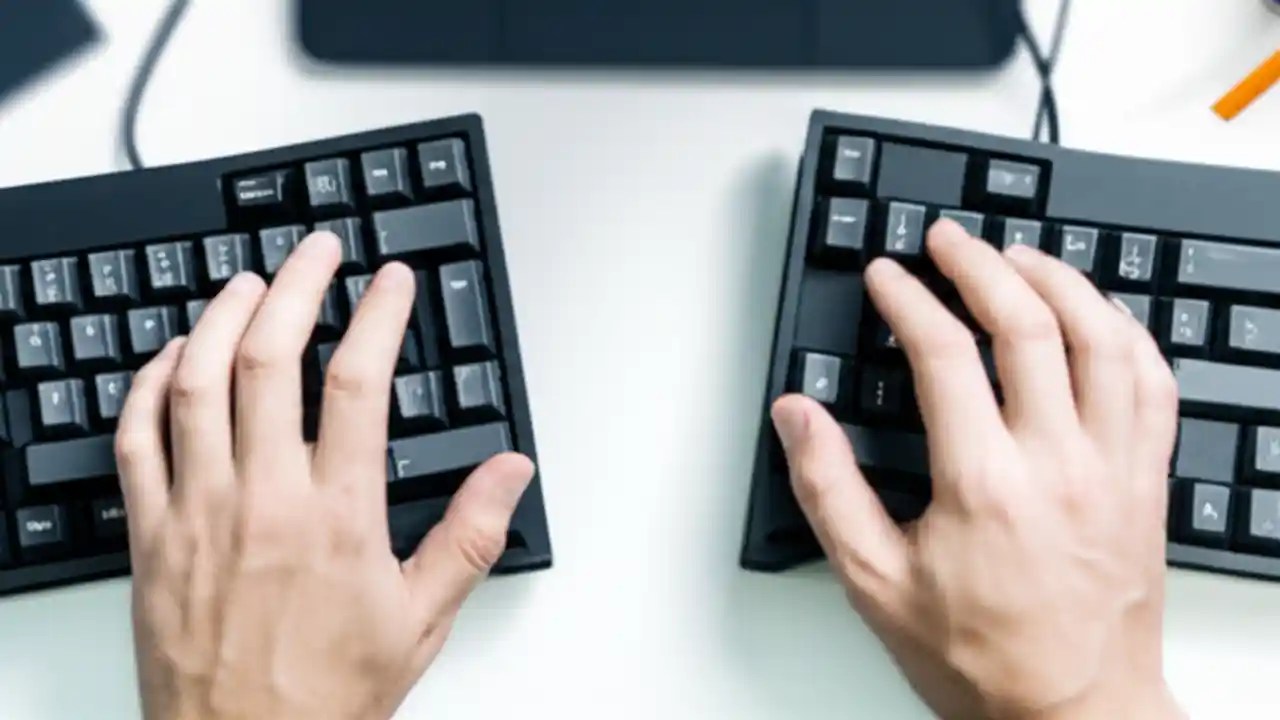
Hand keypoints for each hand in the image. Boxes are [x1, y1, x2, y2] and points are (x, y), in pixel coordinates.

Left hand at [117, 232, 533, 719]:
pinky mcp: (149, 536)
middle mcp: (262, 500)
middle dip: (296, 287)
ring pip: (196, 384)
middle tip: (317, 251)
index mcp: (335, 516)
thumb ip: (470, 535)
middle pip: (269, 360)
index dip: (377, 316)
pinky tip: (171, 358)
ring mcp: (197, 512)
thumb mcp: (422, 619)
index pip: (358, 383)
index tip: (390, 281)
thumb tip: (510, 471)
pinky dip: (148, 386)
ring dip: (219, 319)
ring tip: (247, 283)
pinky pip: (134, 441)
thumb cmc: (325, 695)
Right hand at [772, 221, 1185, 719]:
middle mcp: (1058, 463)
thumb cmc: (981, 658)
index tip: (886, 277)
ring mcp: (1115, 468)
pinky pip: (1155, 384)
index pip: (944, 354)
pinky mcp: (1148, 482)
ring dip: (1060, 281)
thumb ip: (828, 489)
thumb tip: (797, 417)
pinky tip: (1099, 318)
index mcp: (983, 484)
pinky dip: (1128, 334)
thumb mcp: (874, 582)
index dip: (908, 299)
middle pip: (1028, 323)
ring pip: (1104, 338)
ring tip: (1021, 257)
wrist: (1075, 713)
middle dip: (981, 264)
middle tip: (948, 240)